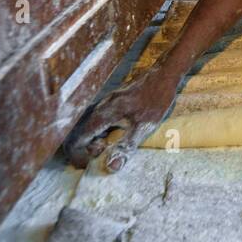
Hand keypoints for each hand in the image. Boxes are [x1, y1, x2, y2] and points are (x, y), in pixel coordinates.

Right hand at [64, 64, 182, 172]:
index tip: (90, 164)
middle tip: (102, 156)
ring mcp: (104, 104)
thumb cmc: (155, 100)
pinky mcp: (111, 103)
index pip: (77, 140)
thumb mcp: (143, 127)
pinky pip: (97, 121)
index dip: (79, 156)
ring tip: (109, 148)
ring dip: (93, 141)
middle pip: (79, 134)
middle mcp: (99, 108)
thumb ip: (126, 146)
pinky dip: (100, 133)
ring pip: (88, 127)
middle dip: (85, 149)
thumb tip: (111, 167)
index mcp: (102, 115)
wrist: (163, 75)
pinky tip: (116, 136)